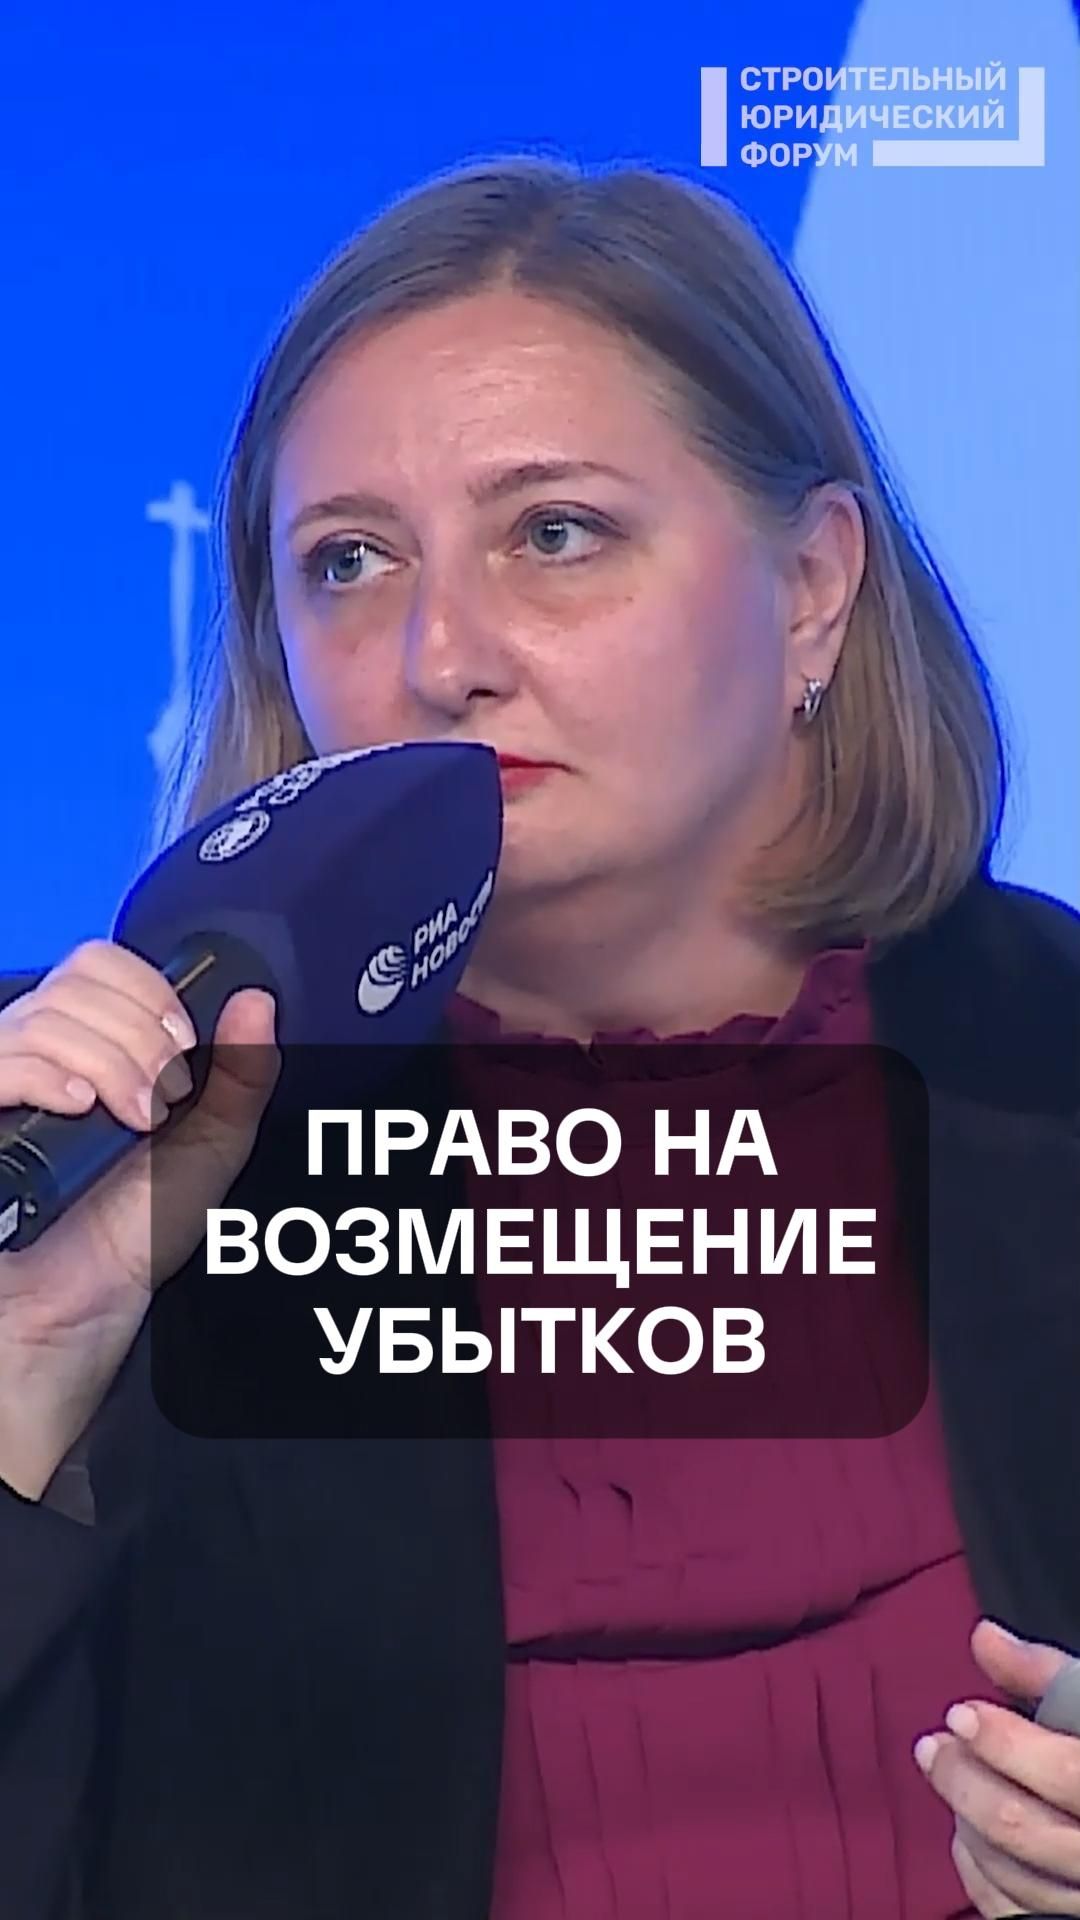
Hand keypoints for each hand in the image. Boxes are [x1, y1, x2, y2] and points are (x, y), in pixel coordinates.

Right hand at [0, 940, 279, 1496]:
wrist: (59, 1337)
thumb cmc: (117, 1256)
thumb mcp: (202, 1160)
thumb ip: (238, 1081)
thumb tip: (258, 1001)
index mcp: (82, 1056)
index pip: (98, 966)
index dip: (148, 992)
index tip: (183, 1048)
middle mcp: (30, 1062)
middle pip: (76, 980)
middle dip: (141, 1033)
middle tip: (161, 1101)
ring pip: (42, 1015)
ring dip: (110, 1059)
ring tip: (131, 1120)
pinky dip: (46, 1072)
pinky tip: (77, 1105)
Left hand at [913, 1618, 1079, 1914]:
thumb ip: (1051, 1675)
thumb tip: (985, 1639)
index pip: (1067, 1772)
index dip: (1004, 1743)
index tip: (962, 1714)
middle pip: (1024, 1827)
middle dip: (964, 1782)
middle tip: (935, 1748)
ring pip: (1016, 1874)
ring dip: (967, 1825)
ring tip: (952, 1780)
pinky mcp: (1077, 1919)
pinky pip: (1017, 1913)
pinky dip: (981, 1875)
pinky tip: (966, 1837)